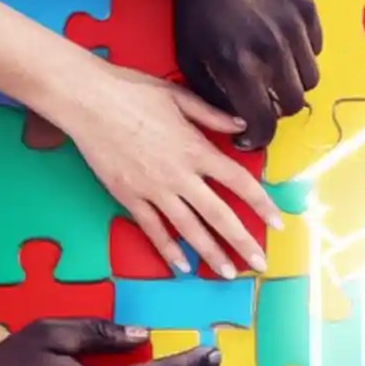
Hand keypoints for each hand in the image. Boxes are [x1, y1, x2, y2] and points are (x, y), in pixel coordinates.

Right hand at [56, 64, 280, 277]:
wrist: (86, 100)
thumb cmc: (132, 92)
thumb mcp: (179, 97)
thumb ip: (213, 116)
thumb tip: (241, 125)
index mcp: (196, 150)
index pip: (239, 182)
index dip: (262, 204)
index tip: (278, 222)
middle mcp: (180, 175)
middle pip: (219, 216)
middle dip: (242, 242)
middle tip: (260, 263)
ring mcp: (154, 189)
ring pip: (189, 229)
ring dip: (211, 254)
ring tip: (228, 273)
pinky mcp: (129, 197)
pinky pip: (153, 229)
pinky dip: (168, 249)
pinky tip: (182, 266)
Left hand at [160, 0, 321, 148]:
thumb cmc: (196, 10)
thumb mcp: (190, 61)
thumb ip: (214, 99)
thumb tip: (237, 124)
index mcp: (239, 66)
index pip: (265, 122)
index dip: (260, 137)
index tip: (253, 136)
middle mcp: (270, 49)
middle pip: (294, 104)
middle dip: (277, 108)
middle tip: (263, 98)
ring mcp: (292, 26)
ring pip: (310, 79)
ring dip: (293, 81)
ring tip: (273, 68)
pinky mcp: (304, 7)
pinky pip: (315, 47)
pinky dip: (301, 52)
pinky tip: (281, 43)